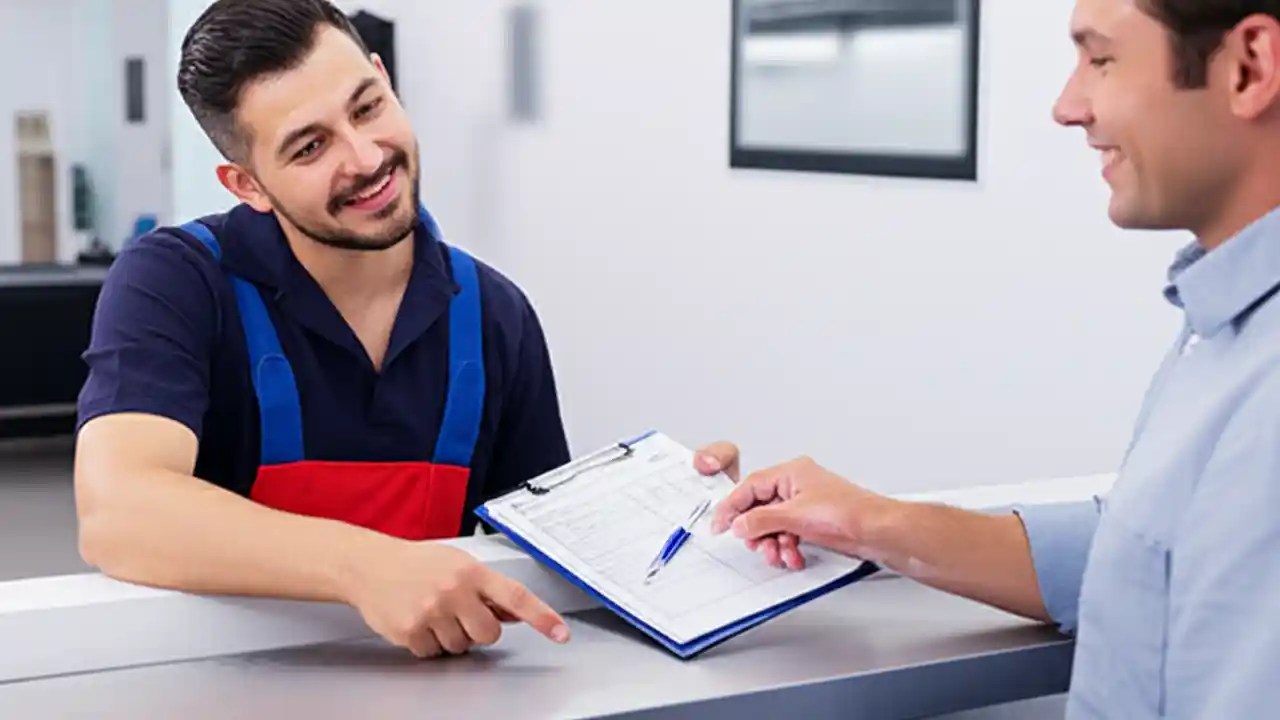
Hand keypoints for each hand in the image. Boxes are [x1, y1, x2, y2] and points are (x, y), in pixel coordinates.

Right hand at [344, 541, 569, 657]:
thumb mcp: (456, 563)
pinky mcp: (410, 631)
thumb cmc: (416, 563)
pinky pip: (433, 653)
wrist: (369, 566)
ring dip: (451, 636)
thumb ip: (487, 587)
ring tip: (432, 611)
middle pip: (489, 634)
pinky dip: (427, 643)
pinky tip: (416, 620)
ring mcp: (431, 612)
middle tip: (460, 613)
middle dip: (479, 629)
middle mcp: (453, 591)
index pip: (515, 597)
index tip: (561, 633)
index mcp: (471, 571)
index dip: (541, 617)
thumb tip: (516, 612)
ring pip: (461, 647)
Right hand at [709, 456, 898, 565]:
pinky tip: (794, 556)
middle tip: (756, 544)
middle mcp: (797, 485)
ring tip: (781, 553)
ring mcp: (806, 505)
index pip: (750, 486)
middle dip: (758, 531)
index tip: (721, 524)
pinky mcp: (814, 522)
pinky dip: (788, 548)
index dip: (733, 506)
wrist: (877, 531)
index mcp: (791, 473)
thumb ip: (761, 520)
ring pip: (774, 525)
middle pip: (760, 508)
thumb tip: (739, 524)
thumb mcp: (794, 516)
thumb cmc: (849, 512)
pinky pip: (788, 534)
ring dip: (774, 543)